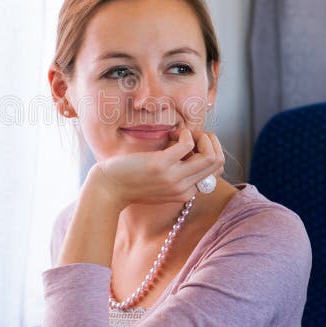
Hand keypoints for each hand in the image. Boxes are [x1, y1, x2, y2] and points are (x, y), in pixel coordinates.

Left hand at [95, 128, 223, 207]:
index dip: (209, 152)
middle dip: (210, 142)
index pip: (216, 172)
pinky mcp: (161, 165)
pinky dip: (185, 133)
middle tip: (192, 135)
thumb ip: (177, 176)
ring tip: (184, 133)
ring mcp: (174, 178)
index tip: (193, 144)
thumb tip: (191, 151)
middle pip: (218, 163)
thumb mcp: (160, 185)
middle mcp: (183, 188)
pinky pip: (188, 145)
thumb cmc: (131, 183)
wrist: (108, 189)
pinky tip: (174, 133)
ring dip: (202, 137)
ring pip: (211, 156)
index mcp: (186, 193)